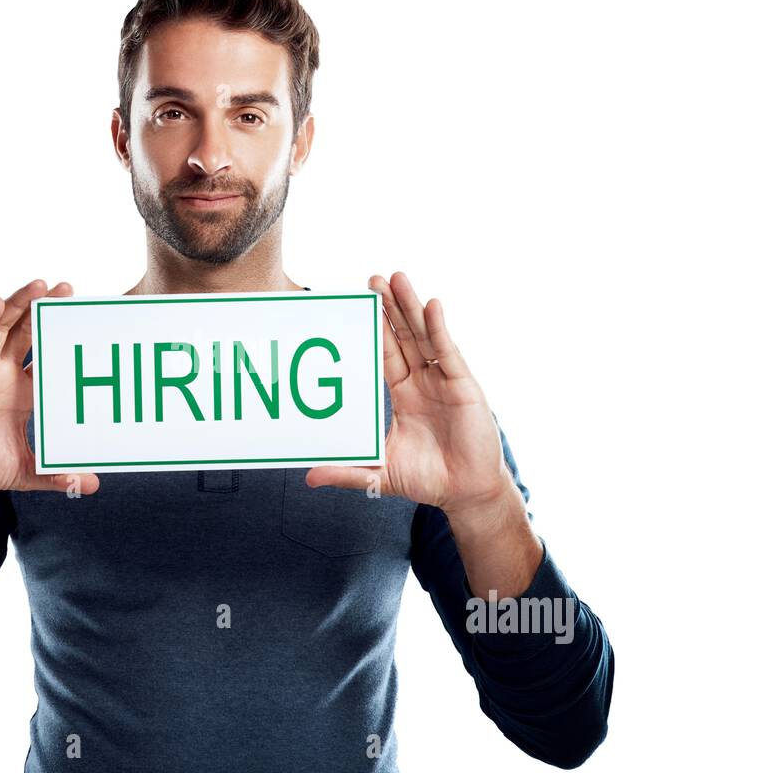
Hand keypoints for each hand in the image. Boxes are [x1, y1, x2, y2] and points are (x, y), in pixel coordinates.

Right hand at [0, 279, 100, 499]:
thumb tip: (94, 486)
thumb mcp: (27, 469)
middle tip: (68, 288)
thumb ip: (58, 475)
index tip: (87, 317)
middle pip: (25, 331)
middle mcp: (2, 374)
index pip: (46, 354)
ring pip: (0, 328)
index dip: (62, 335)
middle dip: (44, 308)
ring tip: (39, 284)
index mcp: (22, 391)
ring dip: (17, 304)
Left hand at [304, 271, 513, 512]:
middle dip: (388, 308)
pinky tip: (431, 306)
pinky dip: (439, 328)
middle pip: (402, 337)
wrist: (465, 494)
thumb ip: (346, 472)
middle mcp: (423, 381)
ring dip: (410, 307)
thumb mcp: (379, 474)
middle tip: (372, 279)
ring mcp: (443, 380)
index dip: (373, 329)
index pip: (384, 353)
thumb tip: (307, 478)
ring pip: (423, 336)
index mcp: (403, 393)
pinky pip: (448, 352)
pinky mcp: (464, 386)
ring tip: (396, 279)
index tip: (356, 304)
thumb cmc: (426, 480)